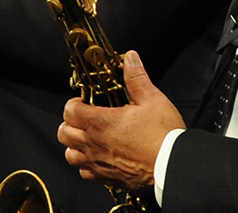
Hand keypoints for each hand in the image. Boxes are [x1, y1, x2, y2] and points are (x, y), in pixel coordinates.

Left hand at [57, 51, 184, 189]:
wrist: (174, 166)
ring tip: (88, 139)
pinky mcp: (107, 179)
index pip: (69, 111)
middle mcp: (93, 144)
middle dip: (69, 123)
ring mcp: (98, 164)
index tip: (85, 102)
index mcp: (100, 122)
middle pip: (63, 133)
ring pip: (70, 155)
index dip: (74, 103)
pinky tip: (99, 158)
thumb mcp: (152, 99)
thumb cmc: (163, 134)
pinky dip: (87, 166)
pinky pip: (85, 173)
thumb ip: (136, 78)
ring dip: (74, 146)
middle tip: (83, 119)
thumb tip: (130, 58)